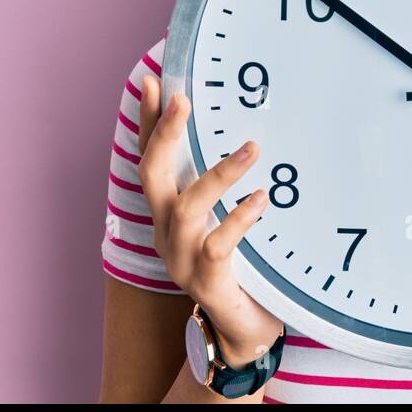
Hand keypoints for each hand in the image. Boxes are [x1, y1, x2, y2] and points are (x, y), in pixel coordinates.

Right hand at [135, 74, 284, 366]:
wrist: (245, 331)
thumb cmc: (242, 266)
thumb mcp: (228, 218)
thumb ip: (226, 185)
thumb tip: (246, 133)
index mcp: (168, 213)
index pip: (151, 158)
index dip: (150, 121)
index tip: (154, 80)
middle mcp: (167, 232)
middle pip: (151, 175)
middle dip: (164, 134)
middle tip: (183, 98)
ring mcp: (183, 257)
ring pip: (188, 207)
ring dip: (218, 174)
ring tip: (251, 149)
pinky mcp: (209, 281)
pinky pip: (219, 245)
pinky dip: (239, 219)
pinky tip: (261, 199)